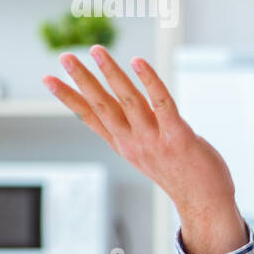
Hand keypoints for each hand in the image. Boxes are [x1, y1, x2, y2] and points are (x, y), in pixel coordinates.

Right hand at [42, 45, 247, 253]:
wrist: (205, 203)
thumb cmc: (182, 174)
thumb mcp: (150, 153)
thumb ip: (139, 130)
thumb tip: (131, 105)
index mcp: (124, 145)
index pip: (90, 117)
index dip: (68, 98)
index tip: (47, 79)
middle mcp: (133, 143)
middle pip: (102, 106)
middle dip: (82, 80)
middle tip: (64, 57)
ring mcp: (154, 140)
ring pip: (127, 100)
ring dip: (110, 73)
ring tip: (96, 50)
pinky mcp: (178, 137)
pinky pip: (162, 103)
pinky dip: (149, 81)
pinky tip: (138, 62)